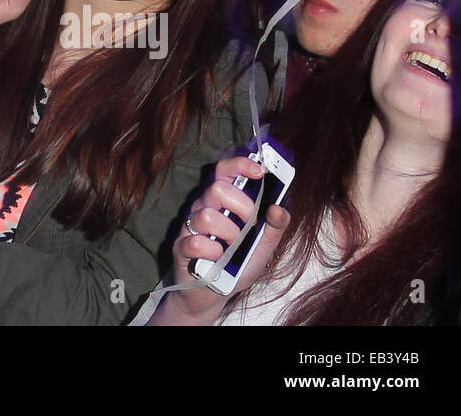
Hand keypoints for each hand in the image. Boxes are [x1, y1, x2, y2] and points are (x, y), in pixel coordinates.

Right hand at [166, 154, 290, 323]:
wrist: (214, 294)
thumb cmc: (237, 265)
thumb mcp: (263, 246)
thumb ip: (274, 227)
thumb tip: (279, 208)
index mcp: (223, 202)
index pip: (224, 170)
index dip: (240, 165)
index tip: (259, 172)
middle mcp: (204, 207)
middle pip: (217, 189)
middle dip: (241, 207)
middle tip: (248, 225)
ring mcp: (190, 226)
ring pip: (207, 215)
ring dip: (228, 234)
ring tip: (231, 247)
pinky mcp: (181, 246)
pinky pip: (196, 242)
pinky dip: (212, 253)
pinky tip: (216, 259)